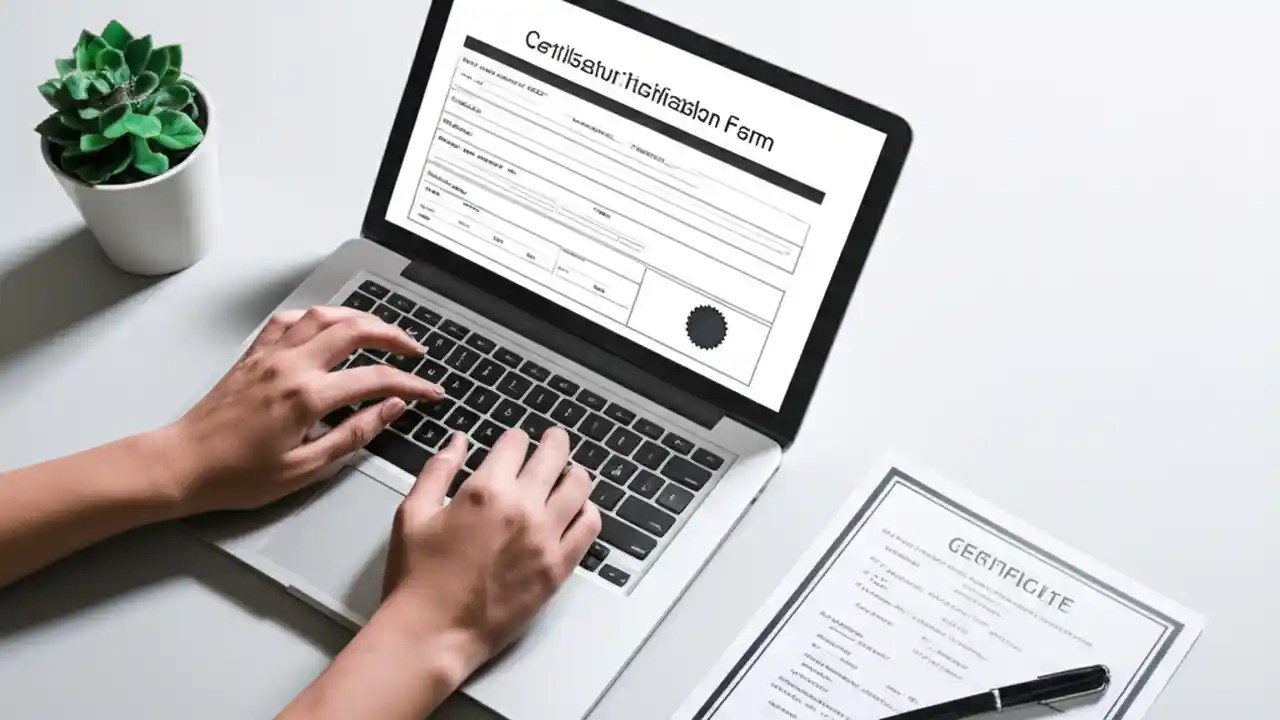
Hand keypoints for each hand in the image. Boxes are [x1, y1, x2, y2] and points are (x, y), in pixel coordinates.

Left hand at [162, 306, 445, 513]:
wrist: (184, 464)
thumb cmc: (239, 476)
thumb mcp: (306, 467)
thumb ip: (354, 434)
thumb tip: (390, 409)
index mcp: (308, 397)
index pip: (375, 379)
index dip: (411, 384)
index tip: (429, 391)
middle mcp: (291, 366)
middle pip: (355, 331)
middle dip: (393, 336)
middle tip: (414, 350)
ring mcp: (270, 356)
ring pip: (324, 316)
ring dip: (359, 317)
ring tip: (380, 330)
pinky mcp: (253, 355)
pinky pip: (289, 321)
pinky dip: (316, 317)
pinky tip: (327, 325)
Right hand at [379, 426, 601, 670]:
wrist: (432, 633)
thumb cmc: (416, 576)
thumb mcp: (413, 513)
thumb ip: (437, 470)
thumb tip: (459, 440)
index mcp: (485, 490)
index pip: (515, 444)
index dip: (516, 438)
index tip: (517, 441)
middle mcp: (521, 508)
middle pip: (553, 456)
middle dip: (555, 441)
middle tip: (555, 438)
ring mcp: (545, 538)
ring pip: (578, 488)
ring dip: (574, 473)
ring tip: (571, 472)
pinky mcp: (558, 568)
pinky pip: (588, 528)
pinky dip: (588, 512)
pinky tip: (580, 510)